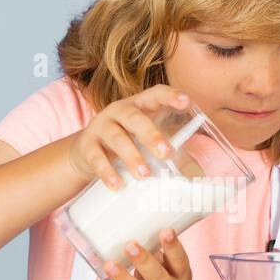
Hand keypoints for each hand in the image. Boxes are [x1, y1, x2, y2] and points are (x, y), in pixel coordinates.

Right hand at [67, 85, 190, 188]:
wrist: (86, 153)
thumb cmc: (125, 144)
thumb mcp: (144, 140)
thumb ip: (166, 149)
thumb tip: (194, 172)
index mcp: (138, 106)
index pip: (155, 94)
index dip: (170, 96)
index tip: (186, 102)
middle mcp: (118, 111)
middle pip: (135, 118)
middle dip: (151, 135)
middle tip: (166, 153)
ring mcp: (101, 126)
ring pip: (117, 137)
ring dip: (132, 156)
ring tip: (144, 174)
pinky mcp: (87, 145)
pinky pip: (96, 158)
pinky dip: (108, 172)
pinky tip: (118, 184)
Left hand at [93, 229, 195, 279]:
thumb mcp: (174, 278)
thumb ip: (161, 259)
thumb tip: (142, 228)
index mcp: (180, 279)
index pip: (179, 261)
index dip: (173, 246)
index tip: (166, 231)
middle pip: (157, 277)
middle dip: (144, 261)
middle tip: (131, 245)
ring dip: (122, 278)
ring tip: (110, 264)